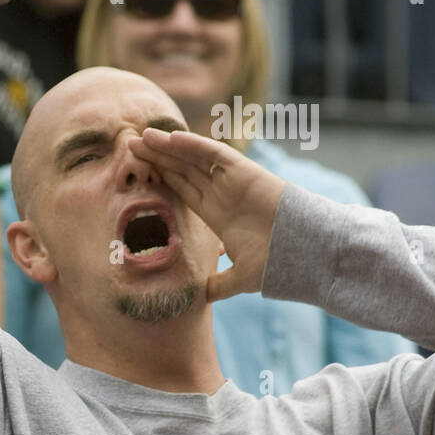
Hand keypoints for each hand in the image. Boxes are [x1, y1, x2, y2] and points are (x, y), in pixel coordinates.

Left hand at [130, 128, 287, 300]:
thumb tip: (201, 297)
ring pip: (193, 158)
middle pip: (182, 169)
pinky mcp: (244, 172)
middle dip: (157, 157)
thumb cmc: (277, 263)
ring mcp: (232, 181)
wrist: (304, 253)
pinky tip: (170, 138)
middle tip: (130, 146)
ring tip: (141, 136)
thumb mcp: (240, 277)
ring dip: (167, 146)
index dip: (162, 178)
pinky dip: (192, 145)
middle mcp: (221, 194)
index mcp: (217, 214)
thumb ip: (219, 284)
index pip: (183, 190)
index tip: (140, 171)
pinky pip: (214, 154)